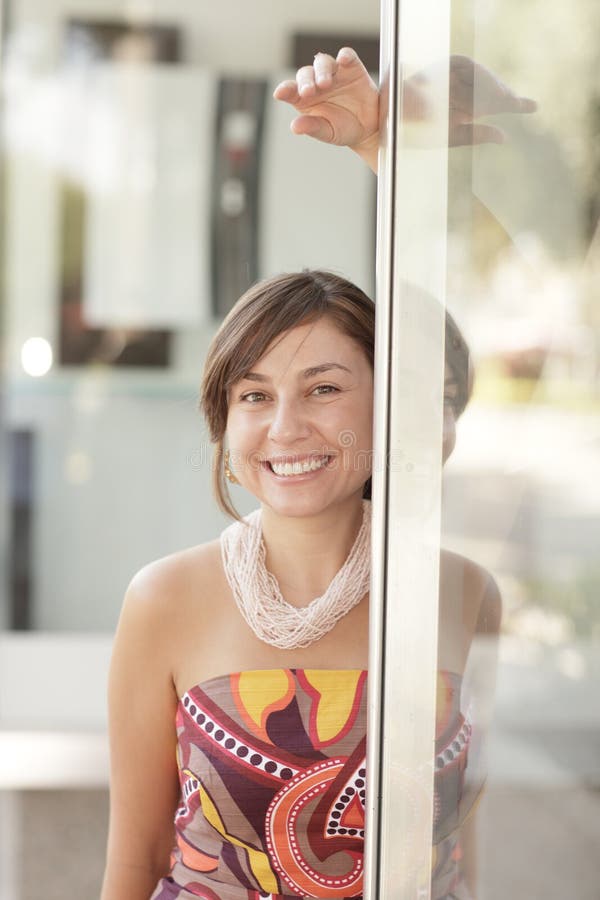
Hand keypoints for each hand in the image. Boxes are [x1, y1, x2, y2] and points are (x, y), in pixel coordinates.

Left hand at [273, 47, 379, 171]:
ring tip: (325, 83)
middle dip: (305, 81)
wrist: (368, 128)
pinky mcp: (351, 67)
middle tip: (308, 91)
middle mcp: (316, 82)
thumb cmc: (343, 129)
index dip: (285, 89)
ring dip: (322, 70)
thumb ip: (312, 127)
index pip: (290, 90)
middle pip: (305, 74)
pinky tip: (343, 59)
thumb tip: (295, 127)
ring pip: (323, 62)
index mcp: (304, 99)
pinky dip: (345, 55)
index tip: (280, 93)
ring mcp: (334, 73)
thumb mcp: (327, 132)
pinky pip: (347, 56)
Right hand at [407, 55, 537, 145]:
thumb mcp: (448, 137)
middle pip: (489, 89)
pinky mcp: (440, 67)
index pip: (491, 104)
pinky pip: (466, 65)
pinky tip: (486, 90)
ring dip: (494, 87)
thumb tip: (505, 137)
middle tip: (523, 105)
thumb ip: (475, 136)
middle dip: (506, 97)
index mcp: (459, 111)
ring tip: (508, 101)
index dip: (513, 104)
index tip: (533, 107)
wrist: (384, 121)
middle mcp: (458, 93)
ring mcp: (450, 79)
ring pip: (480, 77)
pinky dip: (478, 76)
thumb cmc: (410, 133)